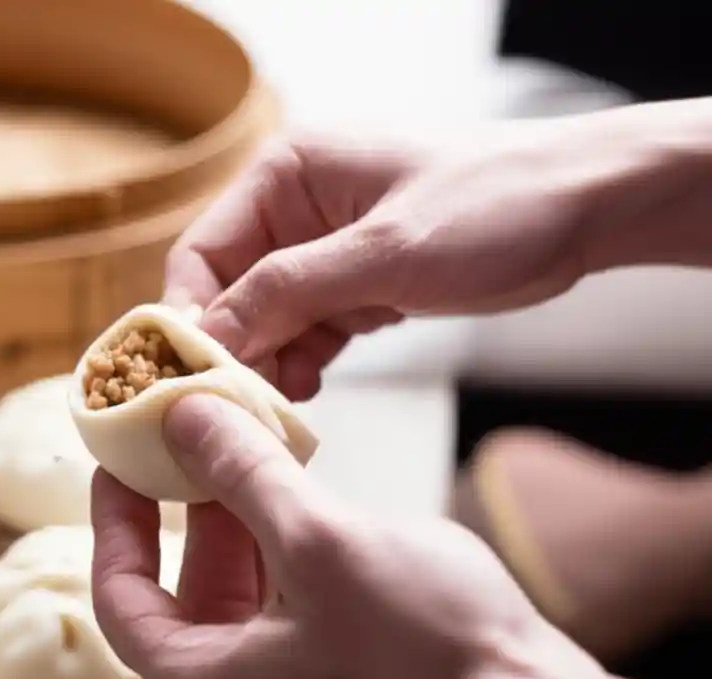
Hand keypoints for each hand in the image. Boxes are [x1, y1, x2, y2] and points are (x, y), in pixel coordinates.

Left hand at [90, 394, 686, 678]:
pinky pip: (286, 603)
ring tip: (246, 449)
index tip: (116, 466)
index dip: (112, 526)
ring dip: (237, 521)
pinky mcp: (342, 671)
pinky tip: (300, 490)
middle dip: (183, 512)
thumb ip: (244, 476)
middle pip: (181, 595)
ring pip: (237, 595)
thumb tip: (181, 416)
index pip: (123, 602)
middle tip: (187, 442)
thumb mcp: (322, 544)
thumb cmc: (439, 654)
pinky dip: (282, 545)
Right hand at [166, 100, 711, 399]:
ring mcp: (323, 249)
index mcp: (286, 175)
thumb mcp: (383, 253)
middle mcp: (293, 209)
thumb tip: (209, 338)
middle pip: (228, 291)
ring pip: (265, 319)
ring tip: (279, 408)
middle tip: (236, 409)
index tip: (187, 380)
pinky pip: (304, 330)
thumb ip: (289, 291)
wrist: (585, 210)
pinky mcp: (353, 283)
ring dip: (267, 365)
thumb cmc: (492, 206)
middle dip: (232, 350)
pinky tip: (305, 393)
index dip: (187, 316)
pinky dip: (301, 364)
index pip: (202, 252)